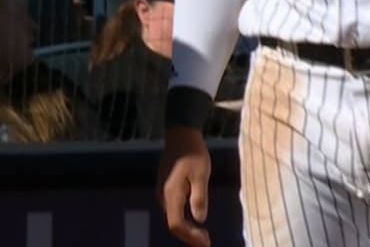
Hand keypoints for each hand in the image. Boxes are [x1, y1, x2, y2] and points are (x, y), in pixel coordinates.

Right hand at [159, 126, 212, 246]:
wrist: (180, 134)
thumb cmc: (194, 152)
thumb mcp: (201, 173)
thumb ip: (199, 197)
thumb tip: (200, 219)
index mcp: (172, 193)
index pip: (176, 224)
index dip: (190, 236)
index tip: (206, 242)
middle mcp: (163, 195)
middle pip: (173, 224)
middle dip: (189, 236)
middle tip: (206, 242)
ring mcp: (162, 191)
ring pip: (172, 217)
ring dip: (187, 229)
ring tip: (202, 235)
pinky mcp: (165, 187)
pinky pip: (173, 210)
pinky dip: (183, 219)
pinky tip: (194, 220)